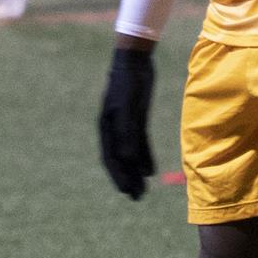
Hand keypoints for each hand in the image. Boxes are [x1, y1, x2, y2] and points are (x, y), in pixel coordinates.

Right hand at [98, 47, 156, 198]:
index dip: (118, 176)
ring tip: (144, 189)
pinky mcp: (137, 118)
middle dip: (127, 178)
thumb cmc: (129, 83)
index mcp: (106, 127)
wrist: (135, 60)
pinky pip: (140, 142)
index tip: (127, 192)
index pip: (111, 158)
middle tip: (137, 198)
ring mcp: (126, 123)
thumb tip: (127, 159)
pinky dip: (144, 157)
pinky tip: (150, 170)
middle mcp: (114, 128)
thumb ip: (127, 132)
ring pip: (130, 153)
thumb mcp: (128, 108)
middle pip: (119, 159)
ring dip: (136, 171)